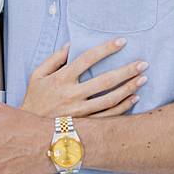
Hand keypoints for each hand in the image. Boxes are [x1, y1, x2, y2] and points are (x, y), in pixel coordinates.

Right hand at [20, 38, 146, 118]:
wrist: (30, 132)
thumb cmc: (34, 100)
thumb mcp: (37, 76)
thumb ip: (54, 59)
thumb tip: (71, 45)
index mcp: (61, 79)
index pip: (87, 59)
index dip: (106, 49)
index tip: (122, 42)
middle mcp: (72, 95)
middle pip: (105, 81)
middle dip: (126, 71)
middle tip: (143, 63)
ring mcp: (80, 112)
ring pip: (110, 99)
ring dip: (129, 89)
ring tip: (143, 79)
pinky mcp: (85, 125)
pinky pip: (108, 117)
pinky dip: (123, 107)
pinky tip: (134, 98)